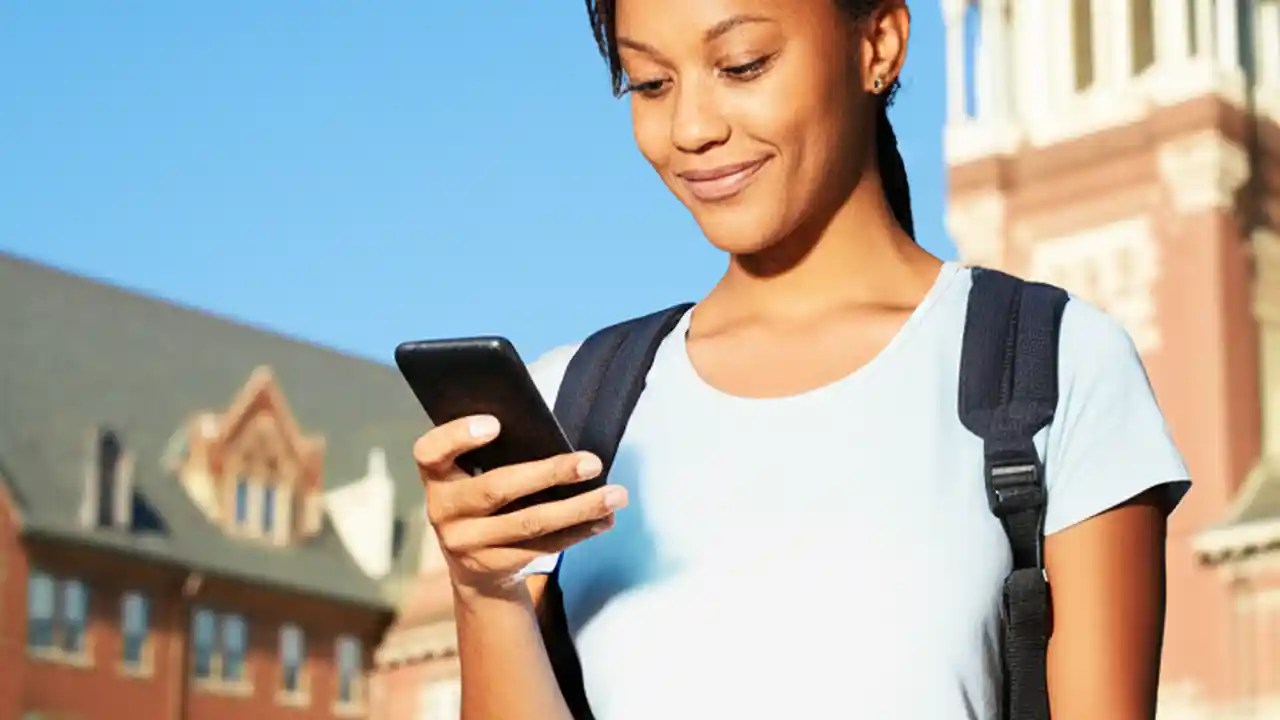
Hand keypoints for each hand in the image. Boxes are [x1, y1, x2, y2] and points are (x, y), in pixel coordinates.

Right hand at [414, 414, 628, 595]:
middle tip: (591, 462)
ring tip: (615, 495)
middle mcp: (444, 510)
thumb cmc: (482, 496)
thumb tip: (553, 434)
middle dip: (549, 473)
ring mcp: (466, 544)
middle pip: (497, 488)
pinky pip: (542, 547)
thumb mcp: (472, 473)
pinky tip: (604, 520)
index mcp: (436, 476)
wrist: (473, 567)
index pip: (431, 452)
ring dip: (578, 508)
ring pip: (529, 523)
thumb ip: (495, 453)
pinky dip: (578, 531)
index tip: (496, 423)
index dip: (459, 436)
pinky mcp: (493, 566)